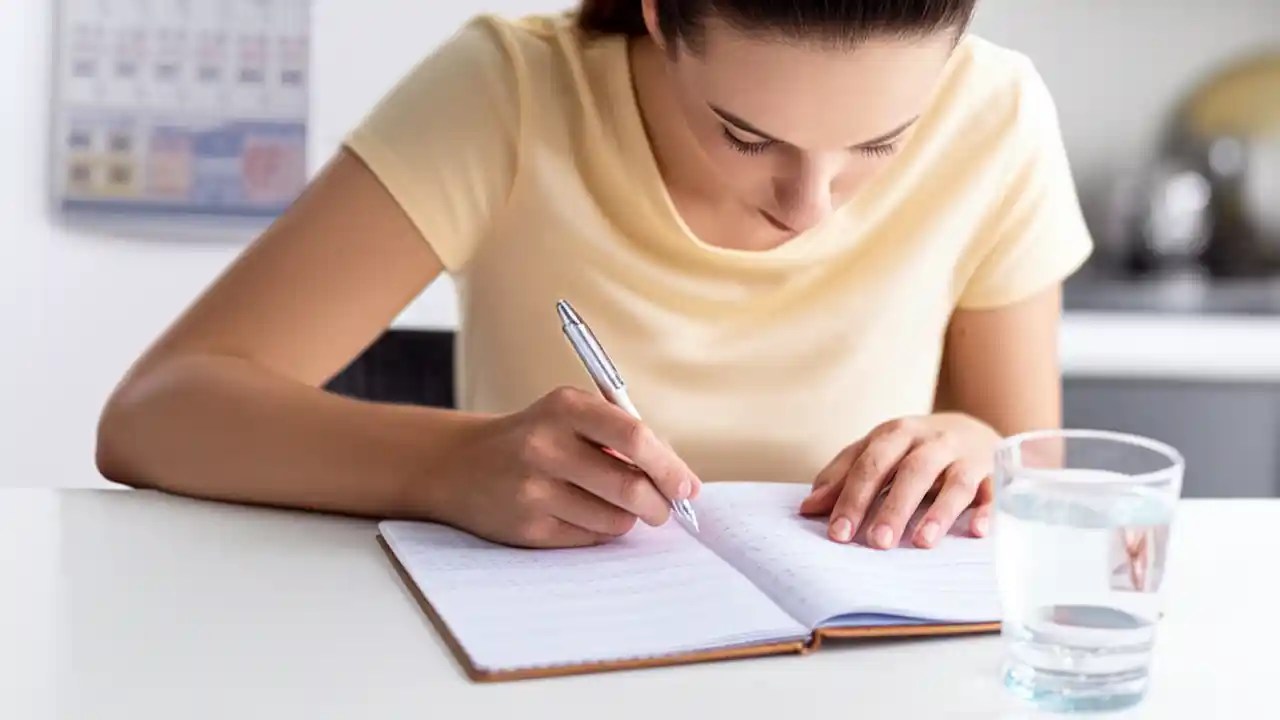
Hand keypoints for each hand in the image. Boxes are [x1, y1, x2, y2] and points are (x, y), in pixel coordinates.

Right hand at [435, 387, 700, 548]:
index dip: (669, 467)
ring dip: (627, 519)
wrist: (461, 464)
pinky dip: (599, 531)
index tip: (688, 488)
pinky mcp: (526, 527)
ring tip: (612, 505)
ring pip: (614, 520)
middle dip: (658, 504)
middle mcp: (545, 445)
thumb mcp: (571, 415)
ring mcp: (533, 489)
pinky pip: (588, 539)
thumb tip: (678, 478)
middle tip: (662, 509)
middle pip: (630, 486)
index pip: (634, 437)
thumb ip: (622, 436)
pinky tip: (581, 514)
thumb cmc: (536, 437)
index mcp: (565, 407)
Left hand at [799, 414, 998, 549]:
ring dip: (938, 512)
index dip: (852, 498)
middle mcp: (931, 440)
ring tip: (922, 543)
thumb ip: (843, 476)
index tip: (838, 533)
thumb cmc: (913, 448)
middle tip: (877, 542)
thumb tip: (808, 508)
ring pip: (953, 481)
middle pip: (910, 470)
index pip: (869, 465)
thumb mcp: (877, 452)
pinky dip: (986, 511)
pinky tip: (976, 532)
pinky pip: (992, 491)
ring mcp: (965, 455)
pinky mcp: (992, 472)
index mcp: (895, 434)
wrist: (973, 430)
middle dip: (892, 507)